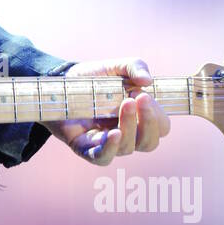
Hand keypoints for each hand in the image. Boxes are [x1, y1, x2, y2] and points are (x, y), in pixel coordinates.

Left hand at [43, 58, 170, 163]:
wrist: (62, 81)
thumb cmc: (94, 78)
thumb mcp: (116, 67)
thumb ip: (135, 67)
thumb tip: (148, 80)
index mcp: (139, 118)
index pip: (161, 127)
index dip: (157, 115)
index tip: (144, 94)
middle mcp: (127, 134)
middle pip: (149, 142)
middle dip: (149, 122)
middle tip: (137, 98)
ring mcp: (107, 143)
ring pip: (128, 147)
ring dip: (129, 126)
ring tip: (123, 103)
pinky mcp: (86, 148)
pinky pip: (103, 158)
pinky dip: (111, 148)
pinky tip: (114, 134)